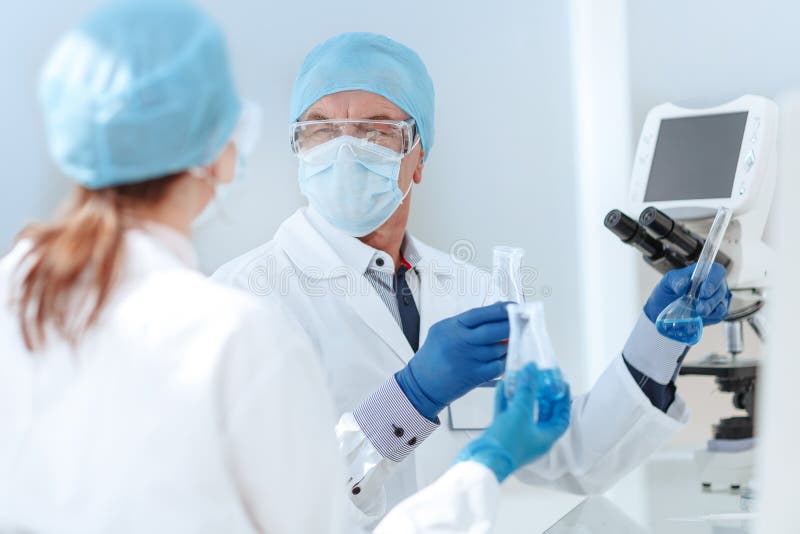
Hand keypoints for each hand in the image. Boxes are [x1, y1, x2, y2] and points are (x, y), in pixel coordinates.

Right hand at [395, 302, 509, 419]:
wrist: (421, 383)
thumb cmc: (433, 355)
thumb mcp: (444, 330)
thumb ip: (468, 320)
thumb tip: (496, 308)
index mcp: (452, 327)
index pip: (480, 314)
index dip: (500, 309)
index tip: (515, 306)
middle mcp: (460, 342)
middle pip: (493, 331)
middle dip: (512, 325)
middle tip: (524, 322)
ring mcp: (468, 360)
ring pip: (499, 349)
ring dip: (510, 344)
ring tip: (514, 340)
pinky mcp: (474, 376)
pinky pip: (498, 366)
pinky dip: (506, 361)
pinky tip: (507, 357)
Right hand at [456, 364, 570, 482]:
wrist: (482, 461)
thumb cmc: (507, 445)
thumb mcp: (521, 413)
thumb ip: (527, 390)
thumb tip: (533, 370)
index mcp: (545, 438)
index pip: (561, 418)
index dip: (564, 401)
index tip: (562, 385)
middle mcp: (533, 437)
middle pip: (543, 414)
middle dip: (543, 396)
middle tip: (542, 379)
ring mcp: (516, 435)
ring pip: (522, 411)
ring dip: (522, 395)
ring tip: (523, 378)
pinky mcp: (501, 433)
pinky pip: (506, 412)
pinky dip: (505, 399)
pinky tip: (503, 385)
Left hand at [644, 263, 730, 325]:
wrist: (662, 310)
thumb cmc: (668, 292)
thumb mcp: (667, 282)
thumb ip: (675, 280)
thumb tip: (684, 285)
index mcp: (703, 273)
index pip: (717, 272)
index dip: (713, 281)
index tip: (704, 293)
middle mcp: (713, 285)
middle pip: (721, 290)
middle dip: (711, 300)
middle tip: (700, 308)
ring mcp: (716, 299)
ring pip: (722, 303)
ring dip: (711, 309)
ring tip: (699, 313)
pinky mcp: (716, 312)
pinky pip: (720, 314)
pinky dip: (712, 316)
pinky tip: (702, 317)